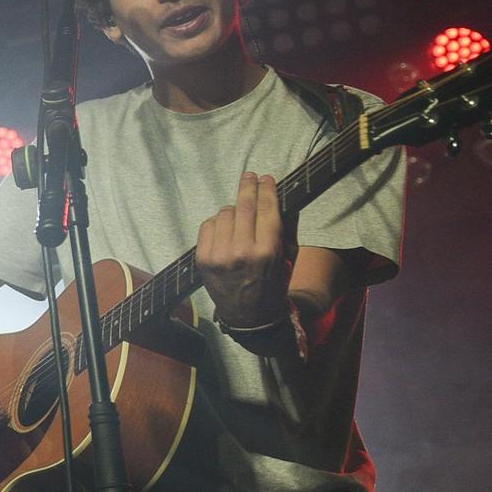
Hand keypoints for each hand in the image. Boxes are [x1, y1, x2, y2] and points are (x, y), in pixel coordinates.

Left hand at [197, 172, 292, 328]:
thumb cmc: (274, 282)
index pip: (266, 209)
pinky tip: (225, 228)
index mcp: (267, 251)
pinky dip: (217, 223)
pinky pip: (208, 226)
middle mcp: (241, 252)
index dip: (266, 189)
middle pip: (243, 206)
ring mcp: (219, 256)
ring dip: (233, 210)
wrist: (250, 315)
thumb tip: (281, 196)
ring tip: (240, 216)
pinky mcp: (202, 259)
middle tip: (249, 176)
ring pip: (224, 213)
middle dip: (247, 187)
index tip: (265, 178)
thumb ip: (286, 227)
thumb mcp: (288, 257)